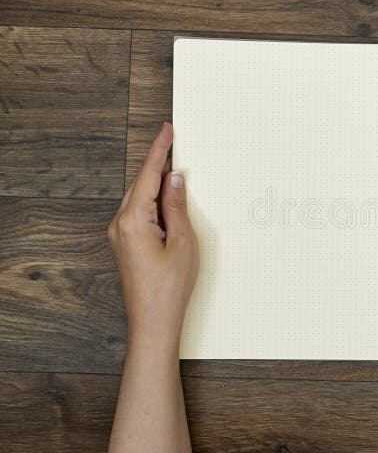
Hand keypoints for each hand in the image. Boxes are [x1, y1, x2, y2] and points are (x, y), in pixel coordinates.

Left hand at [108, 122, 197, 353]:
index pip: (148, 175)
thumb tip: (175, 180)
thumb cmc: (169, 287)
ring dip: (158, 186)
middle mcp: (120, 224)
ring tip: (179, 178)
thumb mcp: (183, 242)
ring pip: (139, 198)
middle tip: (177, 146)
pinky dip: (153, 202)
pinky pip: (138, 213)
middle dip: (159, 166)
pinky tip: (168, 203)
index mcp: (133, 220)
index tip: (166, 130)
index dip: (159, 150)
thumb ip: (177, 206)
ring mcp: (120, 235)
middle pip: (141, 184)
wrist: (153, 322)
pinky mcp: (125, 245)